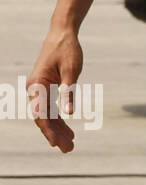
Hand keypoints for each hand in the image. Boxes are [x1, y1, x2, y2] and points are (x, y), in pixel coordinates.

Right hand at [28, 28, 82, 152]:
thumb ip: (69, 91)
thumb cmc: (67, 50)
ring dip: (58, 129)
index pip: (42, 114)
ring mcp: (40, 90)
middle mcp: (35, 90)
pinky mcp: (47, 89)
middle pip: (44, 118)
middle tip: (68, 149)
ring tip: (70, 144)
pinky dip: (59, 119)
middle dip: (55, 135)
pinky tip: (67, 130)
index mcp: (37, 86)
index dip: (49, 130)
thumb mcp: (71, 70)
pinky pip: (51, 108)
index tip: (57, 143)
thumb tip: (69, 113)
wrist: (62, 35)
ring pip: (47, 115)